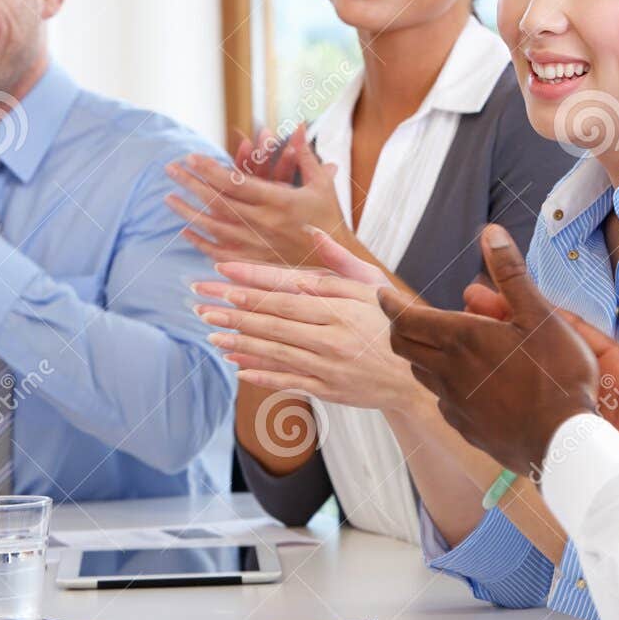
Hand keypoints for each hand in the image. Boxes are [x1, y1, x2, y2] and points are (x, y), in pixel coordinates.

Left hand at [165, 127, 353, 268]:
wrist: (336, 263)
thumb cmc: (328, 220)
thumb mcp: (321, 185)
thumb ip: (305, 155)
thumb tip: (300, 126)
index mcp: (279, 201)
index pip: (236, 183)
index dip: (211, 169)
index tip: (191, 157)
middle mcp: (264, 223)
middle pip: (218, 202)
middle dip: (191, 184)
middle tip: (169, 168)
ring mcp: (257, 244)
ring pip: (214, 227)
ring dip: (189, 212)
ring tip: (169, 197)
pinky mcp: (254, 261)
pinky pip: (221, 251)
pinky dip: (201, 241)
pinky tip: (185, 231)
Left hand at [195, 228, 422, 412]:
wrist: (418, 375)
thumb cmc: (393, 321)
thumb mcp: (372, 284)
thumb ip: (338, 259)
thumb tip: (310, 230)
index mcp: (340, 305)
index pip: (287, 289)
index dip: (252, 281)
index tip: (221, 273)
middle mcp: (332, 333)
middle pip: (274, 319)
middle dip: (234, 311)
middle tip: (200, 304)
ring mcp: (329, 364)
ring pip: (275, 350)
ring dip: (240, 341)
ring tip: (211, 333)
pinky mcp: (329, 388)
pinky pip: (289, 380)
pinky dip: (262, 373)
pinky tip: (237, 366)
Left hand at [379, 224, 599, 478]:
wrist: (562, 442)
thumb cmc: (556, 375)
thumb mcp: (539, 315)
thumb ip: (510, 273)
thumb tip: (490, 233)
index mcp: (462, 338)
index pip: (404, 317)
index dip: (388, 303)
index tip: (381, 294)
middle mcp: (448, 371)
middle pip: (402, 346)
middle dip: (399, 328)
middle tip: (405, 317)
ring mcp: (454, 403)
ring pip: (421, 374)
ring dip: (422, 356)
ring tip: (438, 346)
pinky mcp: (466, 427)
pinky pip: (443, 401)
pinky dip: (444, 386)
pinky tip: (465, 384)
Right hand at [465, 278, 618, 510]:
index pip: (575, 329)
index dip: (543, 309)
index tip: (511, 289)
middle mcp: (597, 384)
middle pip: (546, 347)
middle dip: (511, 326)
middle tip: (473, 304)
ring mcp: (582, 411)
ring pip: (535, 378)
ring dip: (504, 360)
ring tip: (465, 341)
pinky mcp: (574, 438)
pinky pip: (537, 413)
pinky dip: (510, 399)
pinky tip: (480, 393)